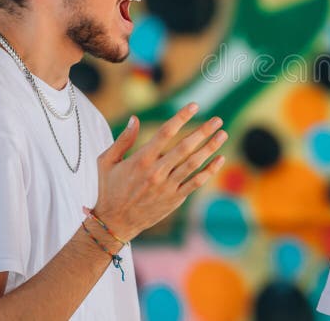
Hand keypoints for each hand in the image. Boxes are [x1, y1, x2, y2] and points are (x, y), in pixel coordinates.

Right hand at [92, 103, 227, 240]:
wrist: (114, 223)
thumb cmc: (108, 189)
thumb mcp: (106, 162)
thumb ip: (122, 140)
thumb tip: (135, 118)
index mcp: (140, 160)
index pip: (165, 133)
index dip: (181, 117)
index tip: (194, 106)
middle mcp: (156, 172)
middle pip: (185, 147)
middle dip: (203, 131)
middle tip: (218, 120)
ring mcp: (167, 186)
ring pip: (194, 164)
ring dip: (210, 148)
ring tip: (222, 135)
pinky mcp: (174, 199)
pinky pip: (196, 183)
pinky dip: (209, 171)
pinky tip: (220, 159)